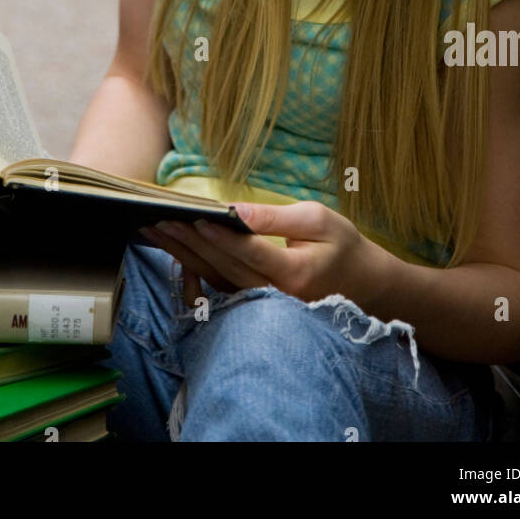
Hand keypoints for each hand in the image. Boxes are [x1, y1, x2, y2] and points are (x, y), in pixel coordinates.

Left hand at [140, 200, 387, 308]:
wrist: (363, 288)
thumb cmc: (341, 247)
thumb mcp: (317, 221)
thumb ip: (275, 218)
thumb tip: (236, 210)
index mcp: (294, 275)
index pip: (249, 253)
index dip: (220, 236)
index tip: (193, 217)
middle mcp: (275, 298)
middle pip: (224, 268)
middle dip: (190, 242)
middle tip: (159, 219)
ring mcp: (264, 308)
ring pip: (216, 280)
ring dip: (184, 256)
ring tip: (156, 230)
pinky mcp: (256, 307)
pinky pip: (219, 290)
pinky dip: (193, 270)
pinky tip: (173, 253)